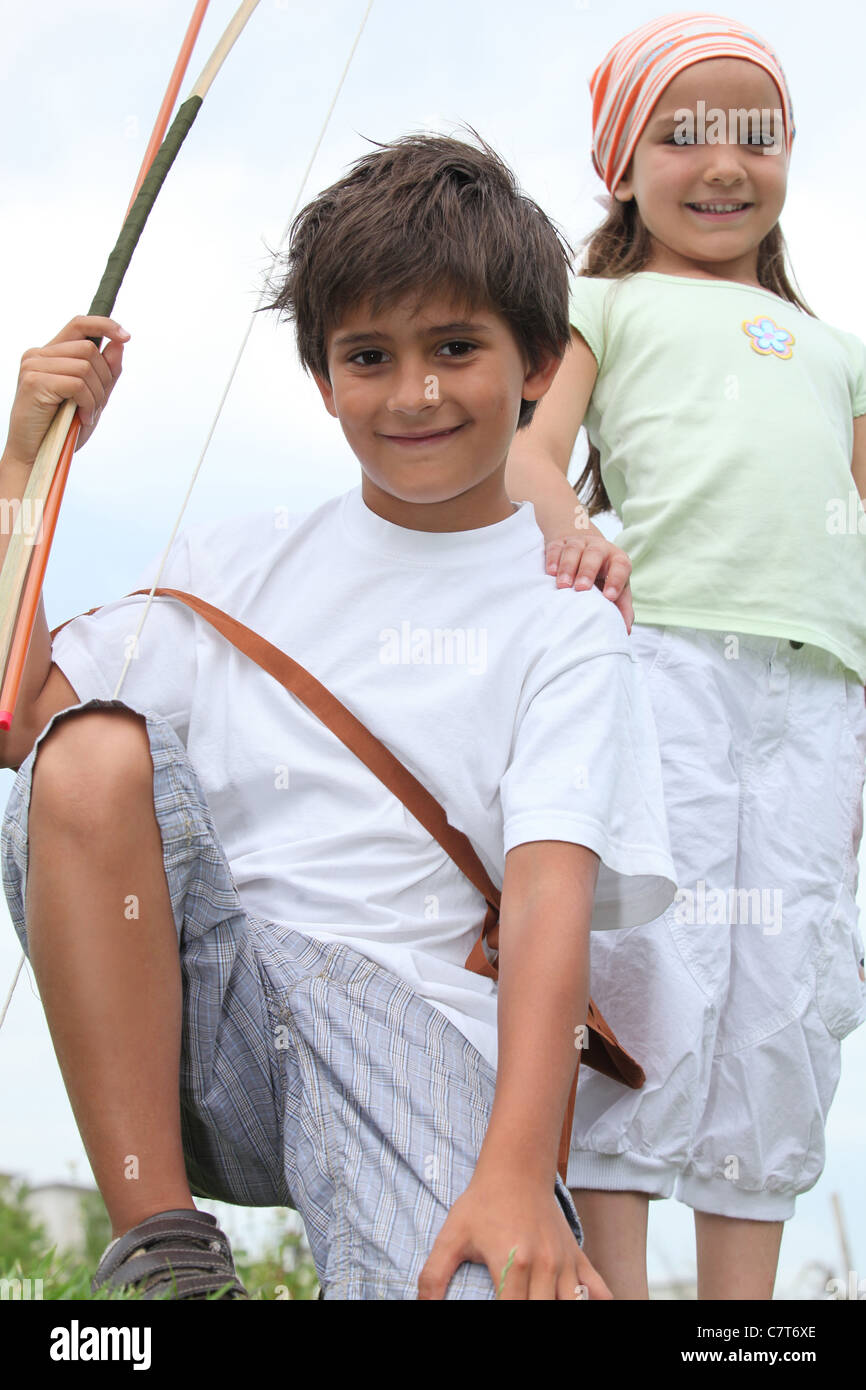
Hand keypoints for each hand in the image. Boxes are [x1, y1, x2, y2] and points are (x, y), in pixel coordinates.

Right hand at [4, 315, 128, 467]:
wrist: (37, 455)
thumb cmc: (61, 429)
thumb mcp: (92, 399)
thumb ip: (105, 372)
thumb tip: (119, 344)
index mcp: (50, 354)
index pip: (79, 324)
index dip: (104, 325)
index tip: (126, 336)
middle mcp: (38, 354)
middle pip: (89, 348)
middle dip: (103, 379)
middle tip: (96, 406)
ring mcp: (34, 366)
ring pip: (85, 365)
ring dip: (96, 395)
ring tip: (87, 414)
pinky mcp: (35, 381)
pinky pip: (77, 383)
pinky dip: (88, 403)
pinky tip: (82, 417)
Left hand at [417, 1172, 613, 1300]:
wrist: (516, 1168)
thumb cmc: (482, 1203)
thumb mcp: (451, 1236)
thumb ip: (433, 1275)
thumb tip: (422, 1306)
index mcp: (513, 1264)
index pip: (513, 1314)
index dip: (503, 1324)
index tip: (496, 1317)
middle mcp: (545, 1266)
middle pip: (544, 1312)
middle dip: (531, 1319)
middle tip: (516, 1304)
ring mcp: (566, 1263)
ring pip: (573, 1305)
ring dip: (559, 1310)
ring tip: (540, 1304)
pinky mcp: (578, 1256)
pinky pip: (597, 1291)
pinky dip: (594, 1303)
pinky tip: (578, 1305)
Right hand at [546, 532, 633, 633]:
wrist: (584, 545)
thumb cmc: (602, 575)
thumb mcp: (616, 587)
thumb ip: (622, 607)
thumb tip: (625, 630)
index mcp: (617, 559)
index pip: (620, 566)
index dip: (616, 581)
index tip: (609, 597)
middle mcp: (599, 548)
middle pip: (594, 554)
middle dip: (587, 571)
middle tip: (581, 588)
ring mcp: (578, 543)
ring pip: (573, 550)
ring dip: (568, 567)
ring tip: (562, 585)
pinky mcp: (559, 543)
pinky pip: (556, 548)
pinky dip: (553, 559)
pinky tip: (550, 572)